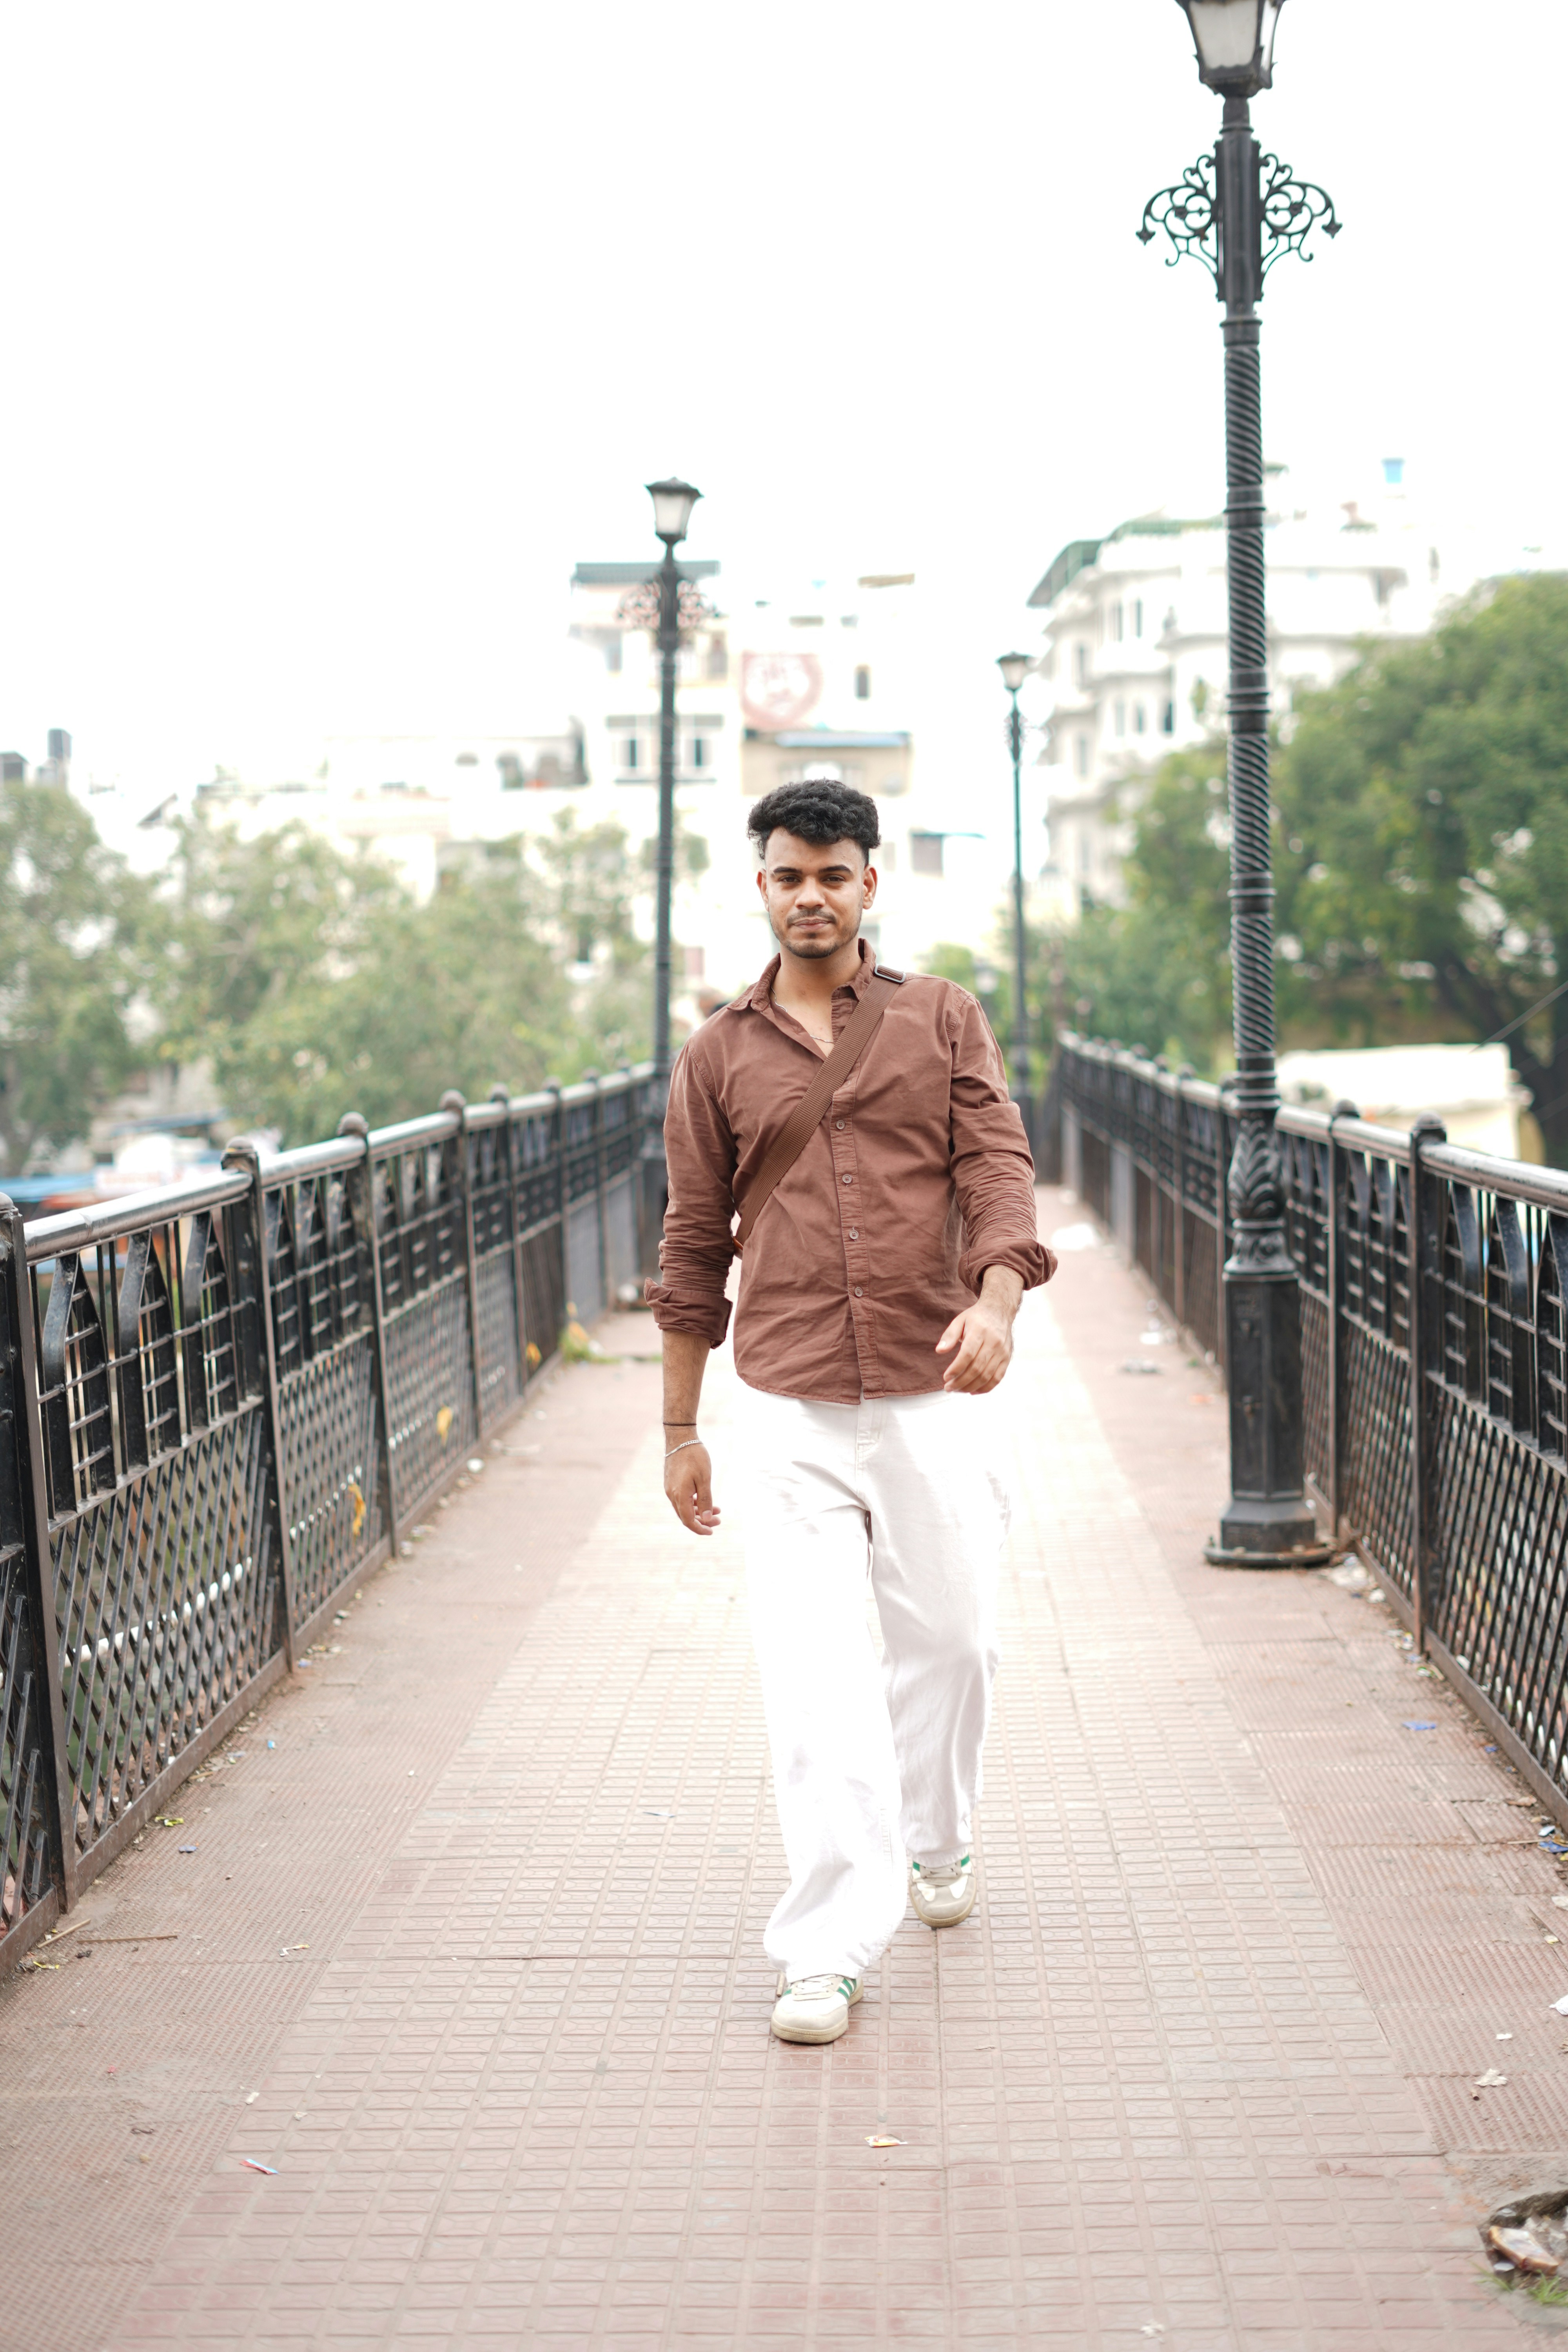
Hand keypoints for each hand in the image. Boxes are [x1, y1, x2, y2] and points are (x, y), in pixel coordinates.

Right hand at [664, 1440, 720, 1535]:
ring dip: (699, 1512)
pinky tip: (703, 1500)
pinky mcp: (671, 1483)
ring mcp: (670, 1488)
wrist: (680, 1438)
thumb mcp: (704, 1478)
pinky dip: (693, 1503)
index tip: (712, 1532)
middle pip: (685, 1516)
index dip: (700, 1529)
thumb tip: (708, 1519)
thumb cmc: (694, 1456)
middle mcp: (671, 1494)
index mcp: (679, 1495)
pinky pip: (681, 1499)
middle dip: (702, 1521)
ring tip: (717, 1510)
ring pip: (683, 1508)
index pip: (688, 1521)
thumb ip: (706, 1500)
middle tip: (719, 1521)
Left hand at [936, 1267, 1022, 1393]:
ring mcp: (1002, 1352)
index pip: (968, 1354)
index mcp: (980, 1331)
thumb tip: (939, 1351)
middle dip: (961, 1381)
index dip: (956, 1368)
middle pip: (977, 1368)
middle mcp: (993, 1342)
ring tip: (957, 1390)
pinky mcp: (1007, 1358)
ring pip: (987, 1376)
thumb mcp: (959, 1321)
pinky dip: (985, 1388)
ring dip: (970, 1387)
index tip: (946, 1377)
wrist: (999, 1311)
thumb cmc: (976, 1318)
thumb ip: (949, 1336)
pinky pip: (997, 1378)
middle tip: (948, 1387)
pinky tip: (972, 1391)